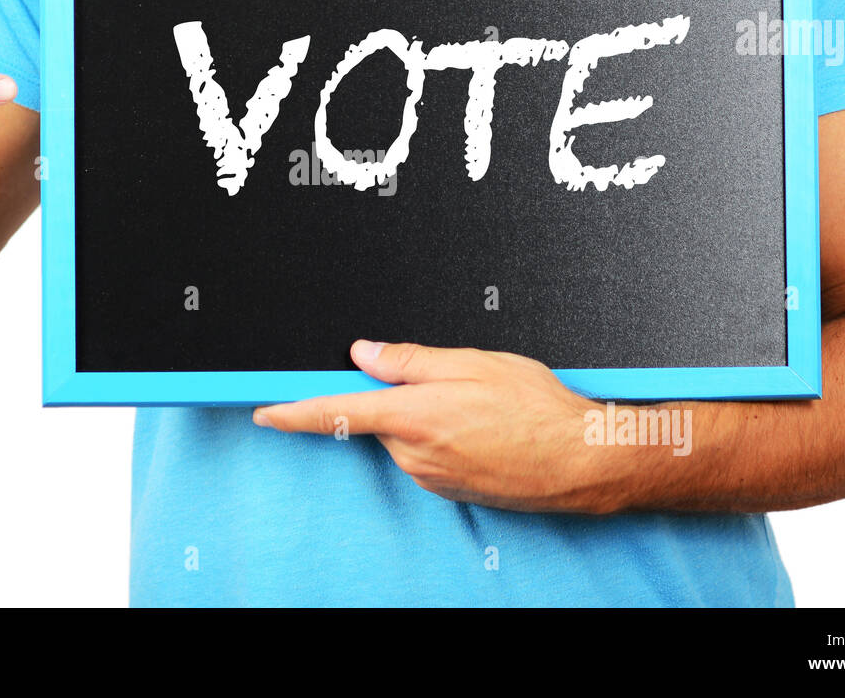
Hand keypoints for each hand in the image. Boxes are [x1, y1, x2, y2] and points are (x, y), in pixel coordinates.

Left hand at [253, 340, 634, 512]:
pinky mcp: (449, 490)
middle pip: (378, 419)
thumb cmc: (535, 407)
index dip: (292, 411)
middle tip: (449, 381)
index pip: (334, 412)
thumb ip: (409, 359)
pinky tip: (484, 428)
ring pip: (405, 436)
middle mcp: (413, 453)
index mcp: (411, 416)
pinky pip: (428, 456)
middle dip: (399, 397)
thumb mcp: (471, 362)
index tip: (263, 412)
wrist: (581, 460)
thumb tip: (362, 353)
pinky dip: (444, 437)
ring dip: (426, 417)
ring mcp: (431, 477)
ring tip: (480, 406)